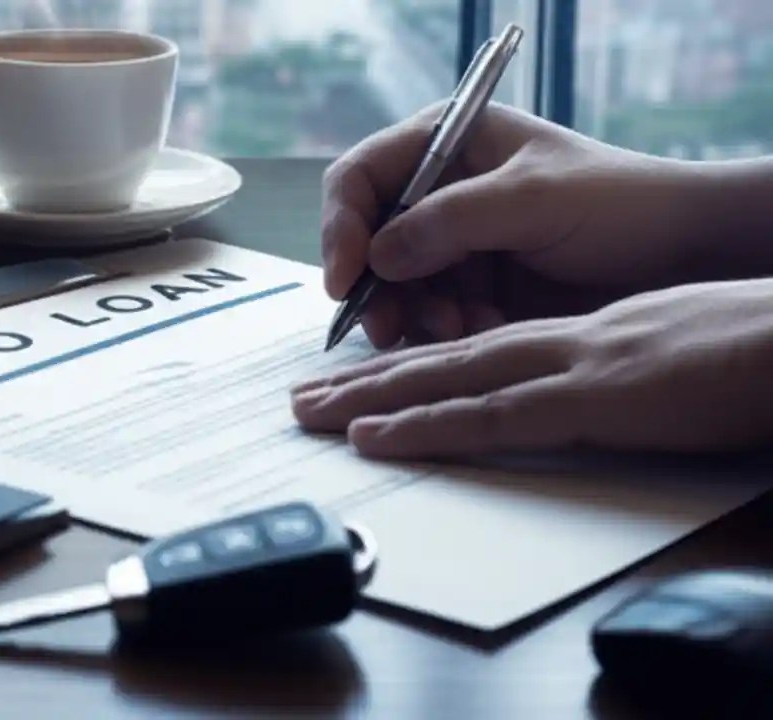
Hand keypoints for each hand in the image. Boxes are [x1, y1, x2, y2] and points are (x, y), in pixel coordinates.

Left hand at [292, 280, 772, 458]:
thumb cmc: (759, 351)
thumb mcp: (674, 358)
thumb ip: (621, 375)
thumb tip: (594, 394)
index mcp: (585, 334)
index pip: (481, 349)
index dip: (418, 367)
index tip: (368, 385)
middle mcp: (565, 341)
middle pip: (446, 359)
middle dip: (369, 380)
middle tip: (304, 398)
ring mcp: (575, 366)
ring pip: (448, 379)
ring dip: (372, 398)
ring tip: (309, 414)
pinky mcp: (595, 399)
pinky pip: (490, 415)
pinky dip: (423, 425)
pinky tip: (374, 436)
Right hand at [322, 103, 710, 348]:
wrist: (682, 256)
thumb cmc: (619, 204)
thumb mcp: (534, 199)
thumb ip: (451, 220)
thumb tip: (377, 256)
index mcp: (445, 144)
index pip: (360, 178)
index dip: (341, 227)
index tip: (345, 279)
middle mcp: (438, 192)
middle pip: (365, 241)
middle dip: (377, 286)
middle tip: (390, 328)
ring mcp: (452, 243)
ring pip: (392, 286)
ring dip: (415, 314)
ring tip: (460, 327)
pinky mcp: (469, 288)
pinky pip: (425, 315)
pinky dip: (443, 330)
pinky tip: (482, 329)